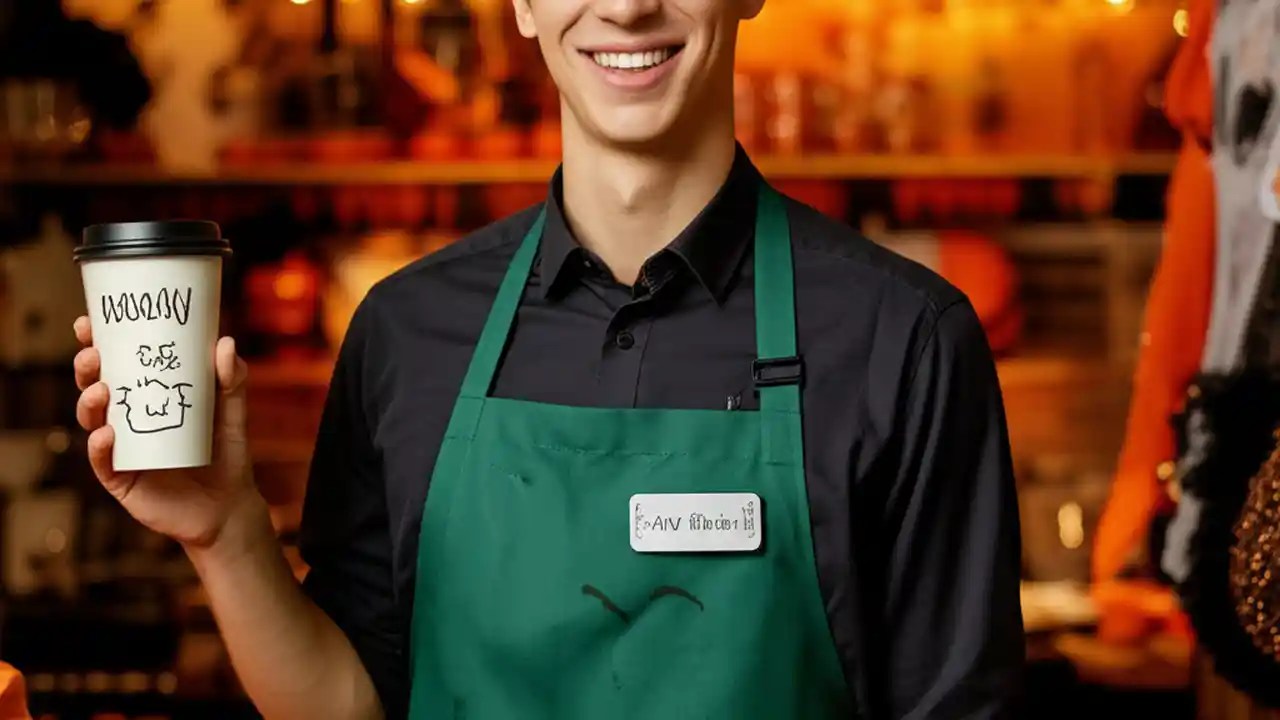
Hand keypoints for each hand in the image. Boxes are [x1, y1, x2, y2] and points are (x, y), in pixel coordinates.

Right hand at [73, 316, 265, 551]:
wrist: (229, 507)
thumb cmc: (226, 455)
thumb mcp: (231, 414)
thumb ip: (230, 381)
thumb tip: (225, 342)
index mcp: (146, 398)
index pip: (116, 366)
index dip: (97, 344)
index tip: (87, 324)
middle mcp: (127, 421)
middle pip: (95, 389)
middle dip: (87, 369)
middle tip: (91, 353)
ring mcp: (121, 451)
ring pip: (92, 422)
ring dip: (89, 403)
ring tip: (102, 390)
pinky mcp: (121, 480)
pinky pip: (102, 462)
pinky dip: (99, 446)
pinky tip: (105, 434)